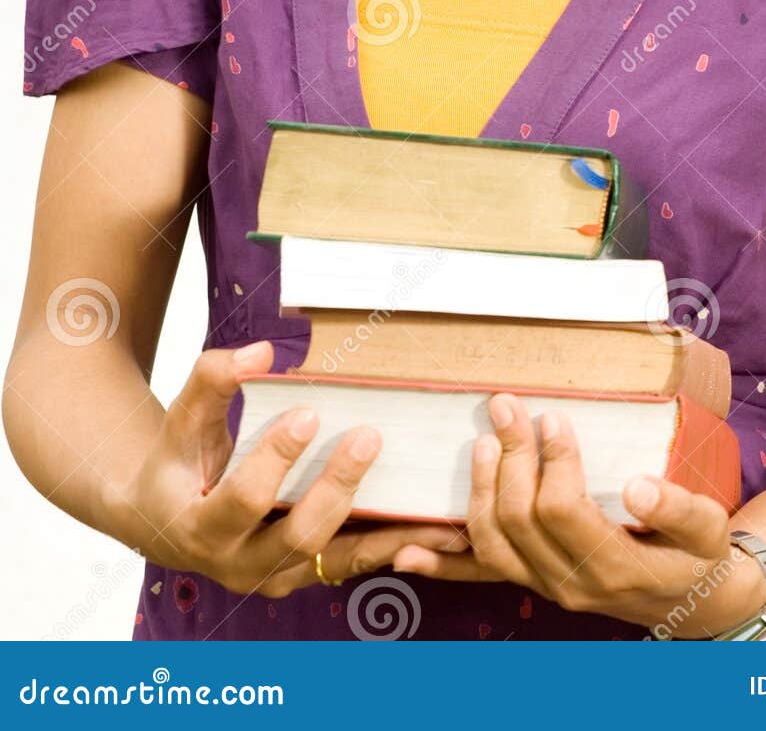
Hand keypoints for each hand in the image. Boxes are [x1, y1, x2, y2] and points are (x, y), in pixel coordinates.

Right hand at [119, 340, 468, 597]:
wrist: (166, 521)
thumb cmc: (177, 462)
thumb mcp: (182, 420)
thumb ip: (213, 380)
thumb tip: (261, 353)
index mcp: (201, 528)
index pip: (245, 498)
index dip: (277, 457)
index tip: (308, 413)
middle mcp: (239, 565)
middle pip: (299, 535)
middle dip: (337, 487)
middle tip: (369, 436)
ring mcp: (276, 576)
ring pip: (336, 560)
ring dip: (387, 536)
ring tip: (433, 512)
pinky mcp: (305, 574)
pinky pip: (352, 563)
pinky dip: (393, 547)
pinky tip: (434, 531)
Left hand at [391, 392, 761, 635]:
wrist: (693, 602)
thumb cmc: (699, 556)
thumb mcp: (708, 531)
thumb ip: (677, 509)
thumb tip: (637, 484)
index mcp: (612, 567)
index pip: (562, 510)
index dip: (552, 461)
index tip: (552, 418)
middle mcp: (570, 584)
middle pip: (519, 519)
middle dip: (510, 457)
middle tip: (506, 405)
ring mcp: (546, 586)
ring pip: (492, 544)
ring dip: (479, 489)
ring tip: (481, 441)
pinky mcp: (533, 581)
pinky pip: (481, 575)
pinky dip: (442, 566)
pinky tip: (406, 554)